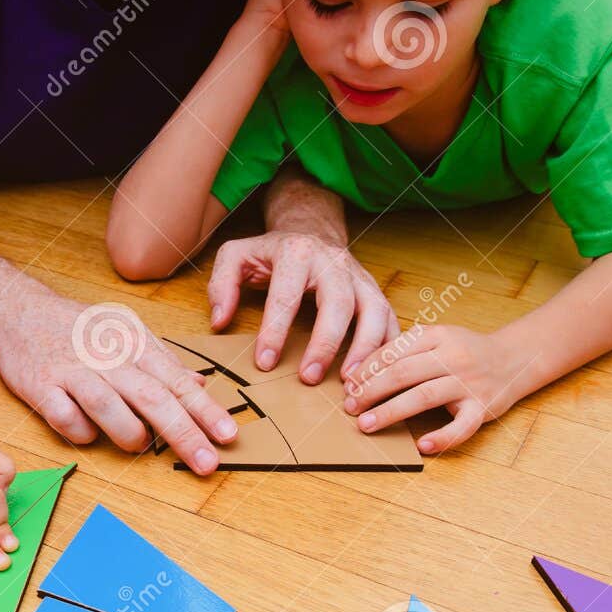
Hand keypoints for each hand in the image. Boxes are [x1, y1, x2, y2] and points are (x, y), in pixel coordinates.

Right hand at [0, 291, 236, 474]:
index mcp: (133, 345)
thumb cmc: (79, 330)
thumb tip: (198, 384)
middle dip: (183, 433)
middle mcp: (107, 358)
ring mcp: (73, 372)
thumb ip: (162, 360)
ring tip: (139, 444)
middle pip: (152, 398)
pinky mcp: (42, 387)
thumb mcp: (126, 333)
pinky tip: (89, 433)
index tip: (228, 436)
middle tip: (207, 463)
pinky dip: (81, 432)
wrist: (20, 313)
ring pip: (108, 407)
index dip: (204, 410)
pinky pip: (66, 419)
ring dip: (129, 433)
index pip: (176, 381)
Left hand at [207, 230, 397, 382]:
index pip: (286, 295)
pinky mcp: (374, 290)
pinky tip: (376, 372)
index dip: (275, 330)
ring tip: (350, 382)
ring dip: (365, 348)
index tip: (265, 362)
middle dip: (325, 343)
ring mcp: (359, 276)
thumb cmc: (271, 252)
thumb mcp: (236, 256)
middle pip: (338, 303)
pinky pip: (391, 318)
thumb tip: (220, 321)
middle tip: (309, 378)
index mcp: (297, 252)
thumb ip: (221, 285)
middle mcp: (334, 262)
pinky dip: (389, 346)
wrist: (310, 229)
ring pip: (374, 310)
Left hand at [344, 325, 521, 453]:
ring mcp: (469, 383)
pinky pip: (462, 426)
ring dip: (391, 412)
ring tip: (366, 424)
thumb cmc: (463, 351)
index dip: (366, 368)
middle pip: (403, 373)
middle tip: (349, 406)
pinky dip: (442, 437)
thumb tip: (357, 371)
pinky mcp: (484, 408)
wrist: (515, 359)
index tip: (347, 384)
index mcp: (437, 336)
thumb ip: (403, 349)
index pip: (394, 351)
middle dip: (370, 390)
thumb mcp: (436, 338)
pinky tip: (421, 445)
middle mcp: (453, 357)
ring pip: (424, 396)